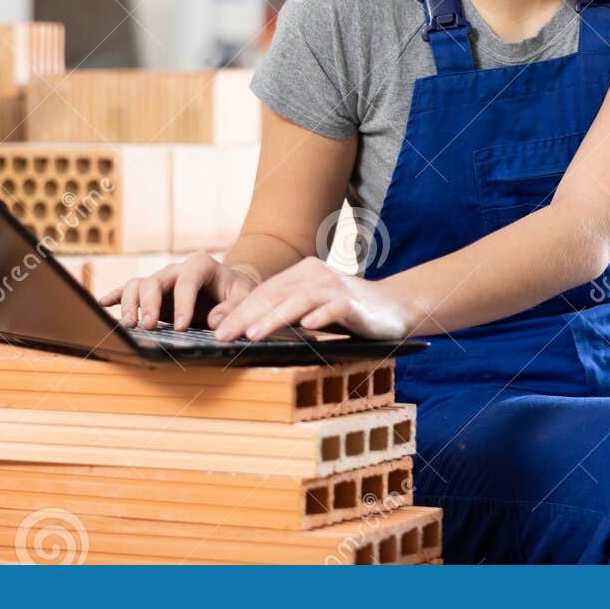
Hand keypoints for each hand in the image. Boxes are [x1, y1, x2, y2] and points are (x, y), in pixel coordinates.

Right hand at [98, 250, 258, 330]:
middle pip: (156, 280)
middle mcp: (176, 269)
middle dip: (151, 304)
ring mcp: (161, 280)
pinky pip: (129, 289)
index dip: (183, 303)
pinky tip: (104, 303)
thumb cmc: (238, 292)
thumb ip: (233, 308)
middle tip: (150, 327)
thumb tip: (215, 322)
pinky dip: (116, 295)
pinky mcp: (152, 293)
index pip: (187, 280)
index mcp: (201, 265)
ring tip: (130, 325)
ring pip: (138, 284)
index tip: (182, 327)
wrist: (229, 288)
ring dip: (131, 304)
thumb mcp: (245, 297)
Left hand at [210, 256, 412, 341]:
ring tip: (252, 334)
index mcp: (303, 273)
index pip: (264, 292)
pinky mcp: (356, 303)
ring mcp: (337, 287)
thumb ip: (284, 314)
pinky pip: (336, 308)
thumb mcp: (312, 310)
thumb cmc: (348, 312)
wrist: (395, 308)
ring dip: (274, 318)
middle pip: (275, 295)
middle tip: (222, 335)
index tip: (215, 329)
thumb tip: (241, 328)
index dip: (238, 310)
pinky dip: (321, 317)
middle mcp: (317, 275)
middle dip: (246, 316)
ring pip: (299, 301)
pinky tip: (307, 328)